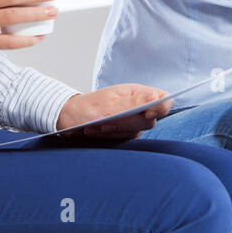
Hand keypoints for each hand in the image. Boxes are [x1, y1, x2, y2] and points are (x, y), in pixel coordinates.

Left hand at [56, 84, 173, 139]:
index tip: (146, 114)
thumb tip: (159, 97)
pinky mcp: (125, 133)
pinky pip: (126, 140)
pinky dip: (110, 137)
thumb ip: (136, 103)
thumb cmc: (85, 108)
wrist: (68, 119)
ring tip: (98, 125)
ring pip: (137, 132)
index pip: (164, 99)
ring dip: (116, 131)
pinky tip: (97, 131)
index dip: (160, 108)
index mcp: (137, 93)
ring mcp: (132, 121)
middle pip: (151, 120)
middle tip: (107, 120)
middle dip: (128, 123)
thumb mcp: (110, 105)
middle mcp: (138, 106)